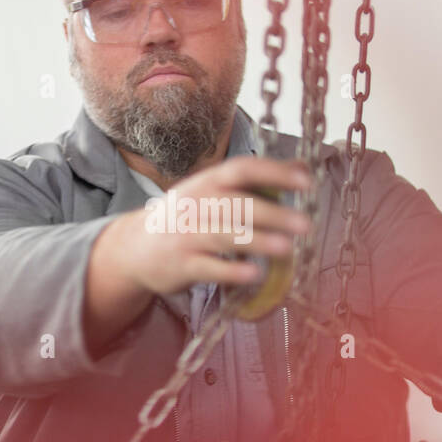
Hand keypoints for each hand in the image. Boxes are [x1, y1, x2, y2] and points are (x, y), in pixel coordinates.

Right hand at [107, 155, 312, 297]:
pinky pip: (209, 268)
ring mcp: (186, 235)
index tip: (306, 182)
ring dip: (256, 241)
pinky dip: (232, 271)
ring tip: (286, 248)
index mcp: (208, 181)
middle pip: (236, 205)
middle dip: (272, 214)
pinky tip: (255, 274)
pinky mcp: (181, 264)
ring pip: (224, 235)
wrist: (135, 247)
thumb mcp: (212, 192)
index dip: (274, 173)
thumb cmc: (186, 218)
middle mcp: (196, 204)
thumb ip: (254, 183)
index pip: (242, 170)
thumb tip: (303, 167)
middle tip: (304, 224)